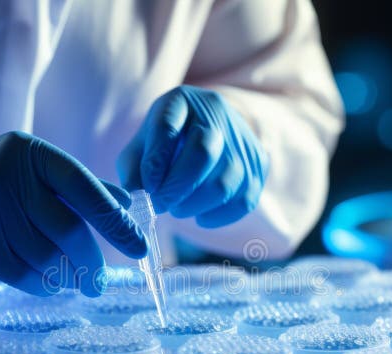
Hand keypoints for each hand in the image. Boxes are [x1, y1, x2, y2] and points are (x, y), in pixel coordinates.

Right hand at [0, 131, 147, 296]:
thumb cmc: (0, 174)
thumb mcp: (39, 166)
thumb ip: (84, 186)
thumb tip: (127, 205)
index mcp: (35, 155)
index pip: (86, 190)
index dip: (116, 222)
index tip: (140, 248)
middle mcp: (11, 181)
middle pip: (68, 231)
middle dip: (92, 262)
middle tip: (100, 282)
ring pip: (47, 258)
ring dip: (69, 276)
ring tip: (76, 281)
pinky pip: (22, 275)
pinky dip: (45, 285)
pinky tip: (52, 284)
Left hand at [118, 85, 267, 227]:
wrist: (211, 131)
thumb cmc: (168, 143)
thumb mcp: (142, 145)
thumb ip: (133, 168)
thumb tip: (135, 197)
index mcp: (181, 100)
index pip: (167, 126)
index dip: (155, 161)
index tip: (147, 188)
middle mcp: (216, 113)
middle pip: (203, 153)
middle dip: (177, 188)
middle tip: (161, 205)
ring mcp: (242, 139)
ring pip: (224, 182)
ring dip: (195, 205)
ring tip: (178, 208)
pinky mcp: (258, 165)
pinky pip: (242, 201)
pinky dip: (217, 216)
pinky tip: (200, 215)